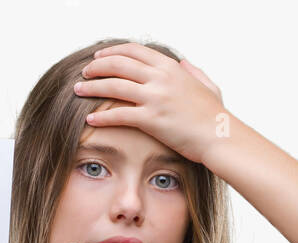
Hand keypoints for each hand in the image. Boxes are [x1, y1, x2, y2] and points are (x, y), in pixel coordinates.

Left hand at [74, 43, 225, 164]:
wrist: (220, 136)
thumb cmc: (215, 115)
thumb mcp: (207, 85)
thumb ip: (193, 72)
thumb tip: (184, 63)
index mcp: (171, 67)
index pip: (134, 51)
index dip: (113, 52)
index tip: (99, 58)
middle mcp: (161, 78)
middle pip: (119, 64)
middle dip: (97, 67)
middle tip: (84, 74)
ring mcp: (156, 97)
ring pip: (114, 86)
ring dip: (92, 87)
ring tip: (77, 91)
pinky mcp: (152, 119)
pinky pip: (119, 115)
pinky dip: (102, 116)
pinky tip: (90, 118)